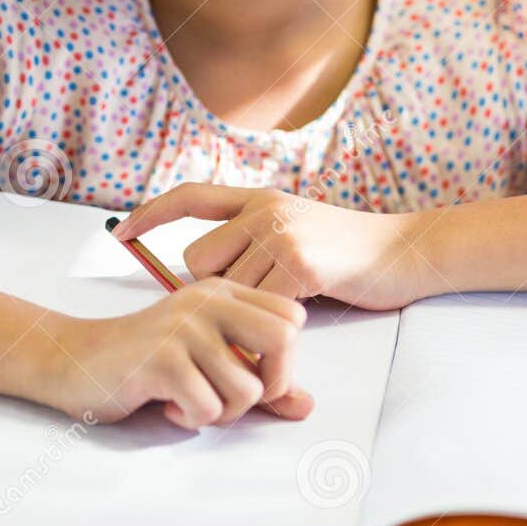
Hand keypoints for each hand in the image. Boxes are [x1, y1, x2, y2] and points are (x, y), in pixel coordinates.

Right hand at [44, 279, 313, 429]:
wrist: (77, 361)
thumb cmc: (148, 363)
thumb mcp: (208, 364)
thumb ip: (257, 382)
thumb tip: (306, 406)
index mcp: (224, 292)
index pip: (292, 318)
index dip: (284, 358)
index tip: (252, 376)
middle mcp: (208, 300)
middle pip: (284, 341)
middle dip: (267, 385)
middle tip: (231, 395)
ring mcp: (184, 326)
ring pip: (246, 389)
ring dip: (221, 411)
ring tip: (189, 398)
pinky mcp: (162, 357)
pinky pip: (207, 407)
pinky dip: (191, 417)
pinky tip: (167, 402)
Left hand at [113, 185, 419, 309]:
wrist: (406, 252)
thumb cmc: (350, 253)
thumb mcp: (296, 229)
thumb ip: (255, 242)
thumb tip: (209, 277)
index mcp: (260, 198)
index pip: (190, 197)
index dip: (150, 213)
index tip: (120, 231)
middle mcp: (264, 210)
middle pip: (197, 261)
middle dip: (215, 292)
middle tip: (254, 304)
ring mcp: (281, 235)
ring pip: (226, 291)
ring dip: (246, 314)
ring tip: (285, 309)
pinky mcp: (300, 265)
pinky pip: (258, 309)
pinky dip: (268, 328)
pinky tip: (300, 315)